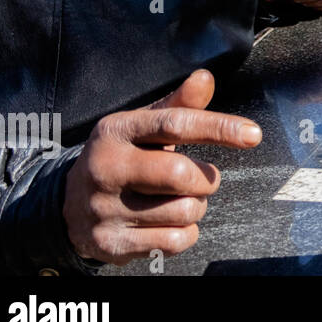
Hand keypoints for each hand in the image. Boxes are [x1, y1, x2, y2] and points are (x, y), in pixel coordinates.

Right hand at [63, 70, 261, 265]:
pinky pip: (174, 240)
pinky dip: (186, 233)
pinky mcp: (110, 244)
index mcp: (116, 131)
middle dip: (205, 178)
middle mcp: (106, 169)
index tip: (253, 135)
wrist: (68, 207)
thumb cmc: (123, 157)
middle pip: (182, 174)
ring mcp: (104, 209)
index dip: (218, 128)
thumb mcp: (142, 126)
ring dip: (195, 206)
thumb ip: (178, 106)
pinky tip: (169, 222)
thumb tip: (205, 78)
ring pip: (184, 210)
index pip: (175, 125)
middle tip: (198, 177)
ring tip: (177, 199)